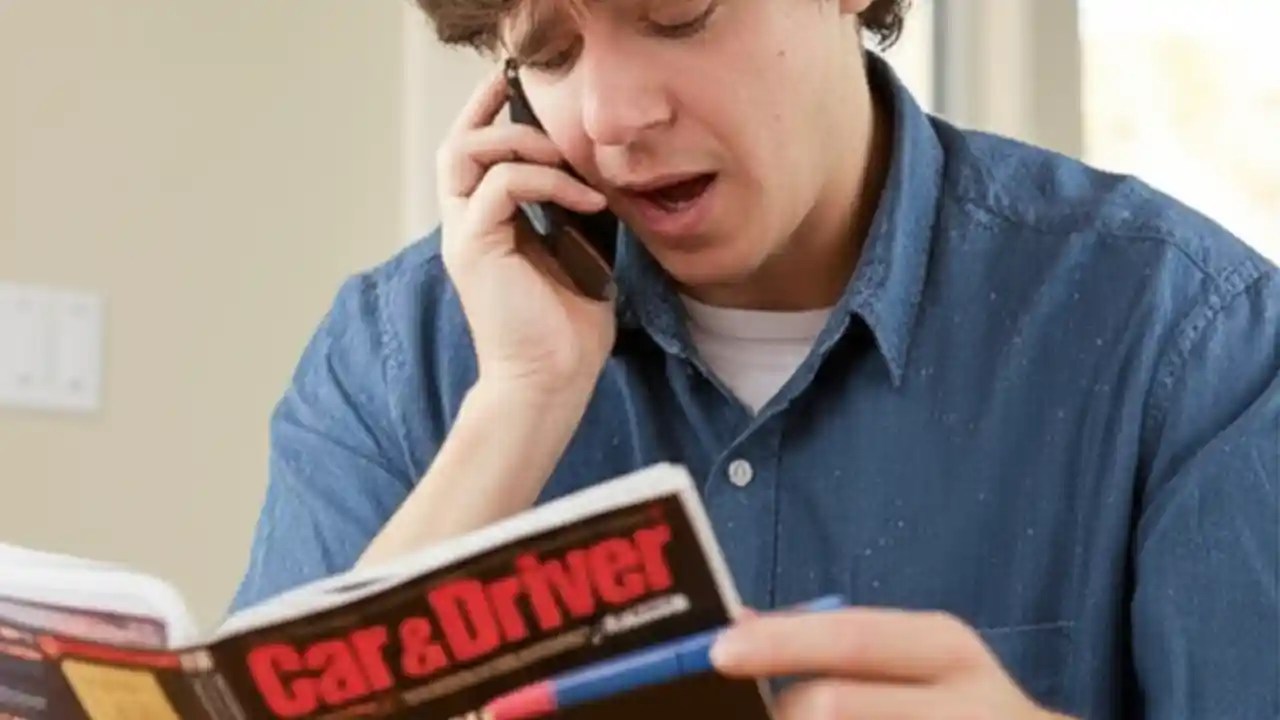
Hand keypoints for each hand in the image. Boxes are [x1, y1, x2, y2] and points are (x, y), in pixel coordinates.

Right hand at [436, 69, 615, 396]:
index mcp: (486, 227)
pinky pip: (503, 185)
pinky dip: (547, 180)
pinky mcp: (475, 247)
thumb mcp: (580, 256)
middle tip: (529, 92)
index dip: (491, 116)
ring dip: (521, 141)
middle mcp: (466, 226)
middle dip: (491, 110)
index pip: (475, 157)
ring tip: (566, 157)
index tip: (521, 86)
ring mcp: (465, 235)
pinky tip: (585, 198)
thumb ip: (574, 215)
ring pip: (466, 153)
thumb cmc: (566, 330)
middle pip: (457, 144)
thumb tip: (599, 176)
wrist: (551, 382)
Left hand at [710, 606, 1075, 719]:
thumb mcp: (913, 659)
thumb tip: (738, 624)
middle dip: (777, 712)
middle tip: (725, 712)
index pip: (849, 637)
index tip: (717, 653)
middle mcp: (961, 703)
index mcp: (941, 649)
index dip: (779, 643)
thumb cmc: (955, 705)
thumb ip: (835, 642)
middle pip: (834, 705)